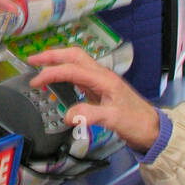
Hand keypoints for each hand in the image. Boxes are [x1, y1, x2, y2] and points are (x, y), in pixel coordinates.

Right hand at [28, 47, 159, 151]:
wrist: (152, 128)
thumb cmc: (136, 122)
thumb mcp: (113, 120)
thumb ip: (90, 115)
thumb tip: (67, 116)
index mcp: (104, 79)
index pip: (72, 69)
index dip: (52, 73)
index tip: (35, 82)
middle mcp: (102, 75)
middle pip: (74, 56)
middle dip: (52, 55)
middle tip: (32, 60)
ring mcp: (101, 81)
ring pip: (77, 62)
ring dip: (58, 61)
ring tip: (40, 66)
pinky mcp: (101, 89)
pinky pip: (80, 75)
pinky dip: (65, 73)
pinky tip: (58, 81)